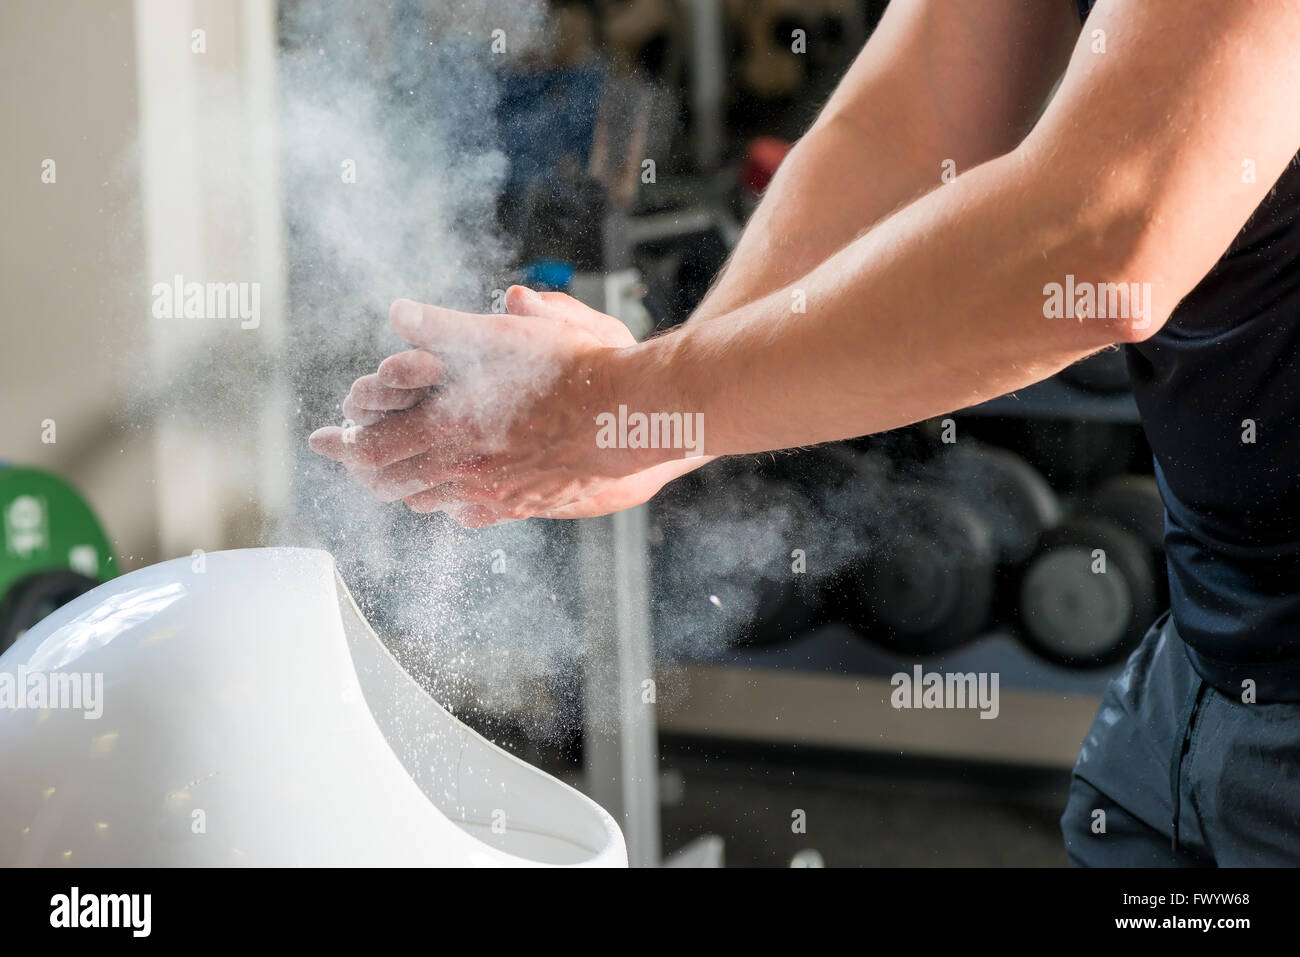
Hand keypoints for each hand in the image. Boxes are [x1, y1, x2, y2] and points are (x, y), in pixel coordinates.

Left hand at [309, 287, 697, 525]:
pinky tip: (452, 497)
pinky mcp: (528, 502)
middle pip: (394, 484)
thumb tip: (400, 313)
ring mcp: (497, 492)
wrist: (631, 414)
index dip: (343, 445)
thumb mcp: (505, 335)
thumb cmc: (572, 370)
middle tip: (350, 459)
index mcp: (451, 428)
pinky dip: (450, 504)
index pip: (375, 449)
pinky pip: (474, 514)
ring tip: (392, 477)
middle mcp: (468, 469)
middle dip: (365, 470)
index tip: (324, 440)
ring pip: (431, 501)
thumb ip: (446, 327)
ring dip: (404, 488)